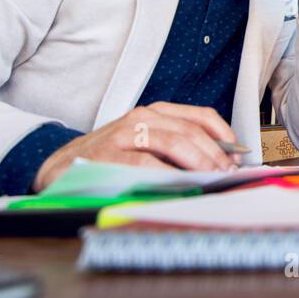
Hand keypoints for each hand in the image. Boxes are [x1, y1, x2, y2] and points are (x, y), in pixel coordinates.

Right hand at [32, 102, 240, 193]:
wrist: (59, 167)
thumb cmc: (109, 157)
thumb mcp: (146, 144)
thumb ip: (177, 148)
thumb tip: (220, 161)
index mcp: (155, 113)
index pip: (201, 116)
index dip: (225, 135)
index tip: (239, 154)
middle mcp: (142, 117)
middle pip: (191, 132)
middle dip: (215, 154)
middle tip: (228, 173)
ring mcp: (125, 134)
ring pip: (173, 143)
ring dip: (199, 163)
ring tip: (212, 179)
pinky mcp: (110, 155)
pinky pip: (147, 163)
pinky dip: (168, 174)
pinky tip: (181, 184)